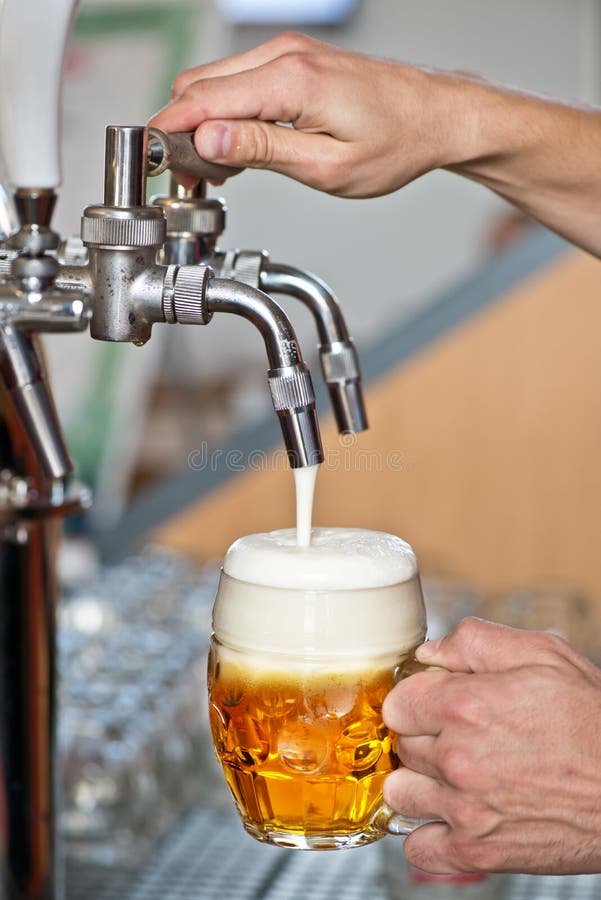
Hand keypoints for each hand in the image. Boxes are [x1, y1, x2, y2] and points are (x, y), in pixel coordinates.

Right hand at [148, 32, 476, 197]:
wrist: (434, 117)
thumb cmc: (394, 144)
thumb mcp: (326, 166)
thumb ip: (262, 151)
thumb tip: (207, 140)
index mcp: (289, 81)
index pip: (201, 100)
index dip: (169, 134)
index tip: (156, 165)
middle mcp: (283, 55)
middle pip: (198, 85)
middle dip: (181, 130)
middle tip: (188, 179)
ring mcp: (287, 52)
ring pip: (215, 81)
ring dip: (202, 123)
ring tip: (214, 169)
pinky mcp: (293, 60)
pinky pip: (239, 80)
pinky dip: (225, 111)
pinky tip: (236, 146)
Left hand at [381, 617, 600, 874]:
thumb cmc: (594, 722)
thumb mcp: (544, 655)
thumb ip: (477, 642)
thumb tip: (429, 651)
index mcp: (467, 706)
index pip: (397, 702)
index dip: (417, 699)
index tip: (436, 703)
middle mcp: (459, 758)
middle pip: (401, 745)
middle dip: (423, 737)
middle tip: (458, 736)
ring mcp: (465, 809)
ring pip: (401, 792)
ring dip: (421, 783)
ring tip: (453, 775)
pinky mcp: (478, 850)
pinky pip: (418, 846)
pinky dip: (429, 833)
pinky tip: (452, 815)